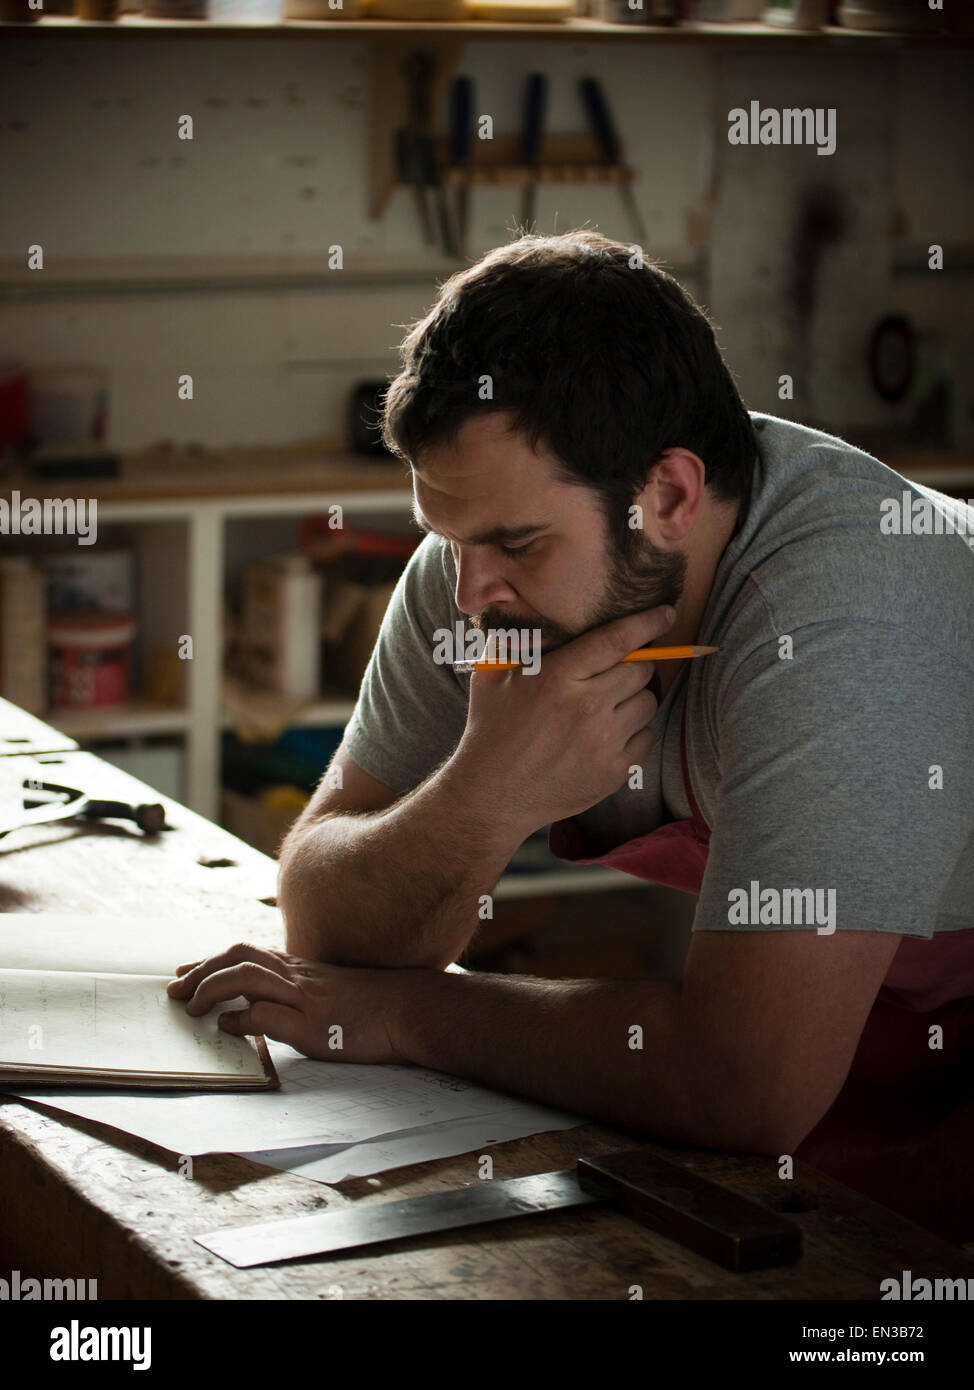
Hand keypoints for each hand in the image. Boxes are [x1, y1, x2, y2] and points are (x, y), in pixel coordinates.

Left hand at [165, 942, 410, 1064]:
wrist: (412, 1008)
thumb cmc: (375, 1003)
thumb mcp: (331, 991)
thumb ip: (297, 994)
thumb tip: (263, 1008)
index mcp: (300, 968)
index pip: (245, 954)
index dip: (209, 961)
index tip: (183, 972)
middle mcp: (298, 976)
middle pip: (237, 957)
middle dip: (199, 971)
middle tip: (173, 990)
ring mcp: (306, 998)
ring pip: (246, 978)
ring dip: (210, 990)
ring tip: (191, 1008)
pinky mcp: (314, 1025)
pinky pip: (269, 1015)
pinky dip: (242, 1020)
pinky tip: (228, 1029)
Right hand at [450, 605, 674, 836]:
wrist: (492, 795)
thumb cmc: (490, 730)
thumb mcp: (491, 676)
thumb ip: (515, 640)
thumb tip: (530, 608)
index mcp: (557, 677)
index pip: (616, 640)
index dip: (647, 622)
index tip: (666, 613)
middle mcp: (586, 707)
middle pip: (641, 670)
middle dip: (634, 665)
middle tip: (615, 673)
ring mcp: (604, 741)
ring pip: (648, 703)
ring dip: (634, 698)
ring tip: (608, 705)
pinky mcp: (614, 771)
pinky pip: (647, 737)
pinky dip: (635, 732)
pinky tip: (608, 734)